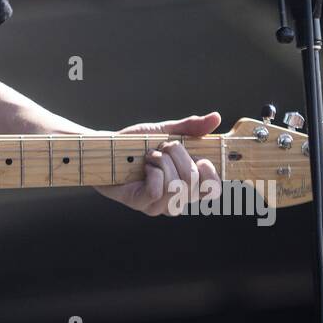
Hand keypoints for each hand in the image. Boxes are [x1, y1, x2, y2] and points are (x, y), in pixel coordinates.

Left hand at [95, 112, 221, 215]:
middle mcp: (176, 199)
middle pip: (194, 181)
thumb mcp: (166, 131)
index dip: (210, 171)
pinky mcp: (141, 204)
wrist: (106, 147)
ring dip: (162, 161)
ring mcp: (159, 205)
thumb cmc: (136, 143)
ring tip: (150, 156)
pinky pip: (158, 191)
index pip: (213, 189)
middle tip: (162, 148)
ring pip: (176, 185)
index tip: (199, 155)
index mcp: (187, 184)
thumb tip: (216, 117)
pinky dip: (151, 172)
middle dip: (178, 155)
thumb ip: (190, 127)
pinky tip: (143, 167)